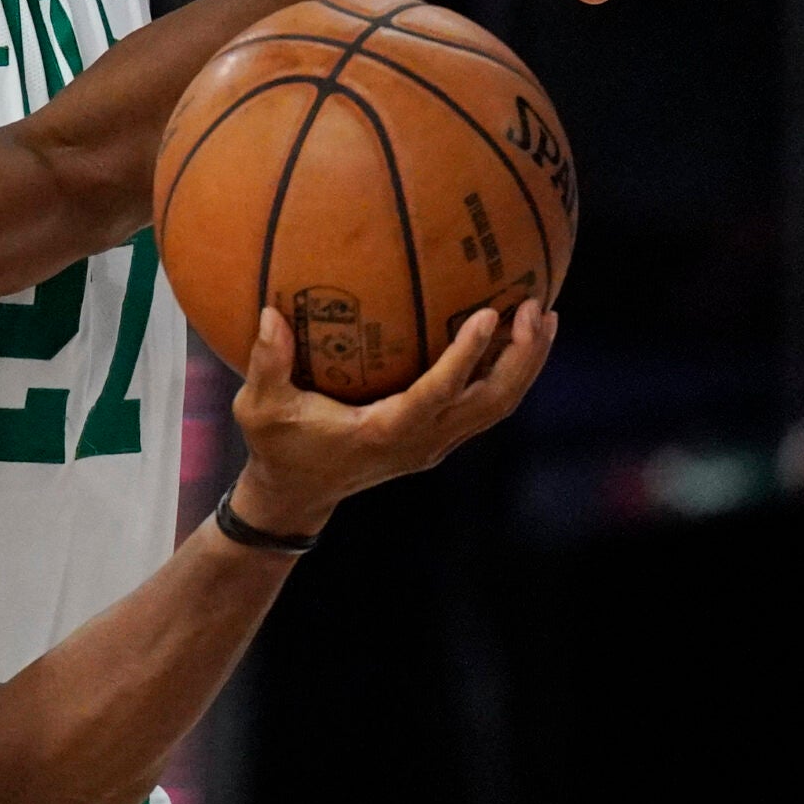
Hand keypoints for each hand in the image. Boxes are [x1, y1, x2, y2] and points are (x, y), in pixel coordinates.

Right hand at [225, 300, 554, 538]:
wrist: (298, 496)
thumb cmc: (279, 447)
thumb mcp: (261, 408)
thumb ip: (267, 364)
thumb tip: (270, 314)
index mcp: (386, 432)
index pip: (439, 393)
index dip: (467, 355)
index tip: (488, 314)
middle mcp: (422, 442)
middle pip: (493, 403)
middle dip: (522, 357)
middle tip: (536, 307)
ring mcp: (435, 444)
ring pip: (497, 405)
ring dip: (525, 363)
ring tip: (542, 316)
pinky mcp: (437, 438)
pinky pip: (483, 404)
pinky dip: (505, 371)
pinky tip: (512, 335)